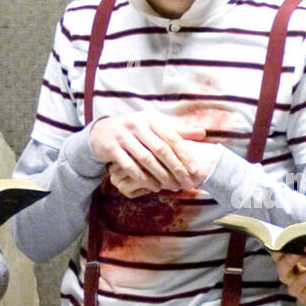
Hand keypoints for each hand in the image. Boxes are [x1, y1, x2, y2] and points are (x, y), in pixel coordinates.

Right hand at [89, 111, 205, 192]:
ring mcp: (123, 136)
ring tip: (172, 187)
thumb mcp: (155, 126)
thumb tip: (203, 133)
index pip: (172, 137)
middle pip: (160, 149)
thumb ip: (178, 130)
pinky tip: (154, 187)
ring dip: (161, 176)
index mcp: (150, 118)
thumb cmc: (135, 130)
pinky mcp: (111, 148)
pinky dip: (143, 178)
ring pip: (146, 159)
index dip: (185, 154)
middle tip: (186, 183)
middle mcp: (136, 124)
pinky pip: (129, 167)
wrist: (101, 131)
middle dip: (175, 168)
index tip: (195, 170)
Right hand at [271, 252, 305, 304]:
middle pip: (282, 270)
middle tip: (298, 254)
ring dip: (305, 275)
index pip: (277, 255)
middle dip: (289, 262)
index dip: (279, 250)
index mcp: (287, 261)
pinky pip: (305, 295)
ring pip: (294, 285)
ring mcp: (295, 288)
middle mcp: (288, 275)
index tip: (285, 244)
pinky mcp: (305, 298)